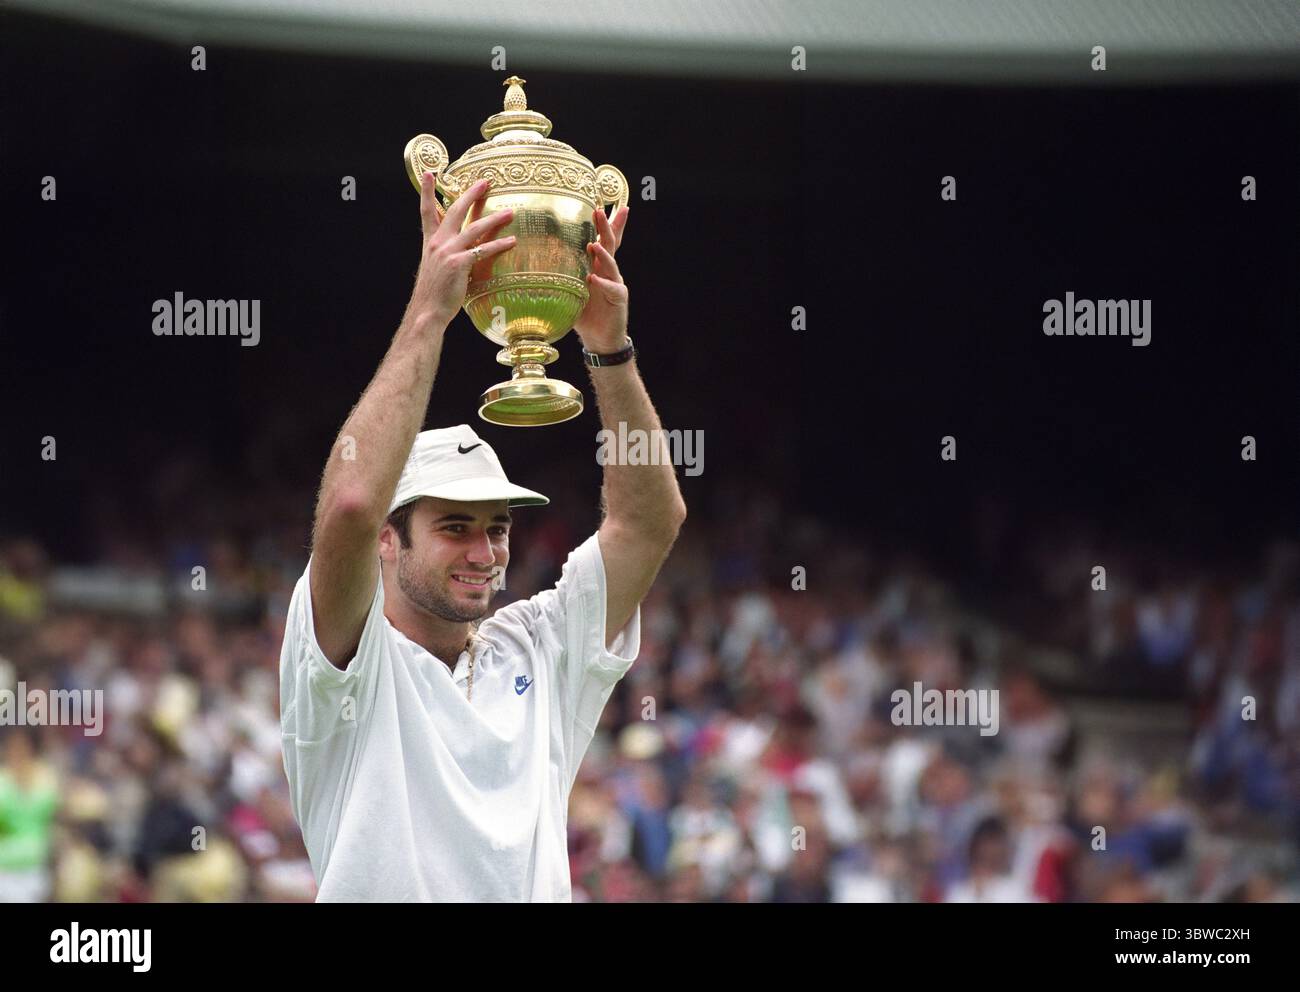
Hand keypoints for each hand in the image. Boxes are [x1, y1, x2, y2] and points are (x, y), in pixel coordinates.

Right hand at [409, 172, 516, 325]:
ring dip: (494, 219)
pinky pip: (483, 250)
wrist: (428, 311)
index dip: (426, 192)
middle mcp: (438, 243)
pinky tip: (512, 241)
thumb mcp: (436, 267)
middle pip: (455, 211)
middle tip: (485, 182)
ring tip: (510, 212)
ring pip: (474, 229)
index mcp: (431, 242)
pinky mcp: (458, 264)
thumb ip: (447, 254)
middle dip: (471, 194)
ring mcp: (448, 252)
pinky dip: (499, 245)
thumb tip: (463, 249)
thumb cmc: (435, 293)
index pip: (427, 211)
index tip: (429, 173)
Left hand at [573, 205, 629, 353]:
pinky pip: (612, 288)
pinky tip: (595, 277)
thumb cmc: (585, 312)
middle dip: (605, 226)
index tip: (601, 204)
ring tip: (593, 244)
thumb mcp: (571, 290)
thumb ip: (561, 276)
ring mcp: (615, 283)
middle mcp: (608, 271)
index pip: (603, 240)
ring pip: (612, 263)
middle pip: (609, 244)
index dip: (605, 223)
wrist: (601, 337)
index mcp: (598, 266)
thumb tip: (532, 264)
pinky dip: (603, 283)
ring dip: (603, 253)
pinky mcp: (618, 299)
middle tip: (598, 211)